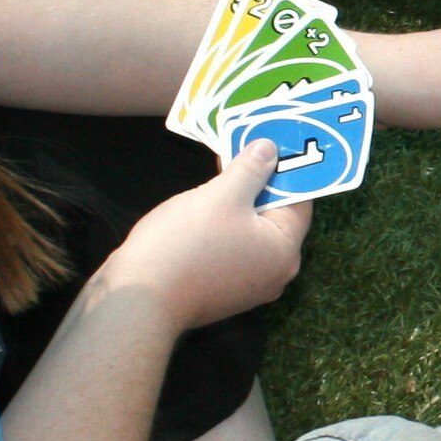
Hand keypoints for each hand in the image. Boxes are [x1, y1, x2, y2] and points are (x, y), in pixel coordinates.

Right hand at [95, 143, 311, 330]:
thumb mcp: (221, 196)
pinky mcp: (220, 289)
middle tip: (244, 147)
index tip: (273, 140)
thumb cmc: (186, 244)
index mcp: (284, 251)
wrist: (140, 300)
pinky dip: (224, 225)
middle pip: (275, 217)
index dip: (286, 168)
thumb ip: (250, 170)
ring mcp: (247, 285)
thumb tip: (270, 150)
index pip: (300, 201)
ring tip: (223, 167)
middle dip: (260, 182)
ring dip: (239, 202)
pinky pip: (231, 248)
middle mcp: (274, 273)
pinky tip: (205, 203)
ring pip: (251, 232)